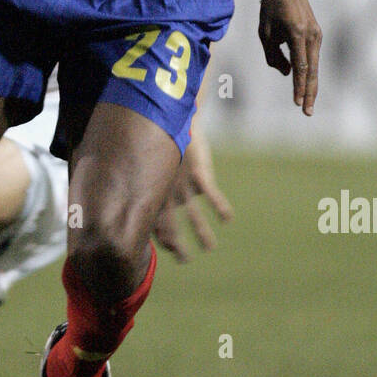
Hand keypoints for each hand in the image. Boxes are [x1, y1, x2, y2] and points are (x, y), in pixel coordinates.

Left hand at [153, 122, 232, 261]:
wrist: (170, 116)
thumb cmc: (158, 138)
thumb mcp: (149, 160)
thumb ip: (151, 179)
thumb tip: (156, 190)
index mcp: (150, 191)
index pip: (153, 225)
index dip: (160, 240)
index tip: (168, 248)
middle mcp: (164, 193)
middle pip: (170, 229)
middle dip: (178, 248)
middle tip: (185, 260)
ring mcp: (182, 185)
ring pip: (194, 219)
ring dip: (203, 235)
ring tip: (210, 248)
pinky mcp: (199, 174)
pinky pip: (213, 197)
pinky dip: (221, 209)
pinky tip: (227, 218)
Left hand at [259, 0, 321, 114]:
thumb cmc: (272, 8)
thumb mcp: (265, 32)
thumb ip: (273, 55)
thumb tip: (287, 73)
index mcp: (297, 35)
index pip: (300, 67)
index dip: (298, 86)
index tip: (297, 102)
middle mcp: (311, 37)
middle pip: (312, 72)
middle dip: (309, 93)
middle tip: (307, 112)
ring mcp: (316, 36)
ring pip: (314, 67)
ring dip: (310, 86)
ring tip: (307, 104)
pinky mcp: (316, 35)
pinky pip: (312, 59)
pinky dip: (308, 74)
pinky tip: (303, 85)